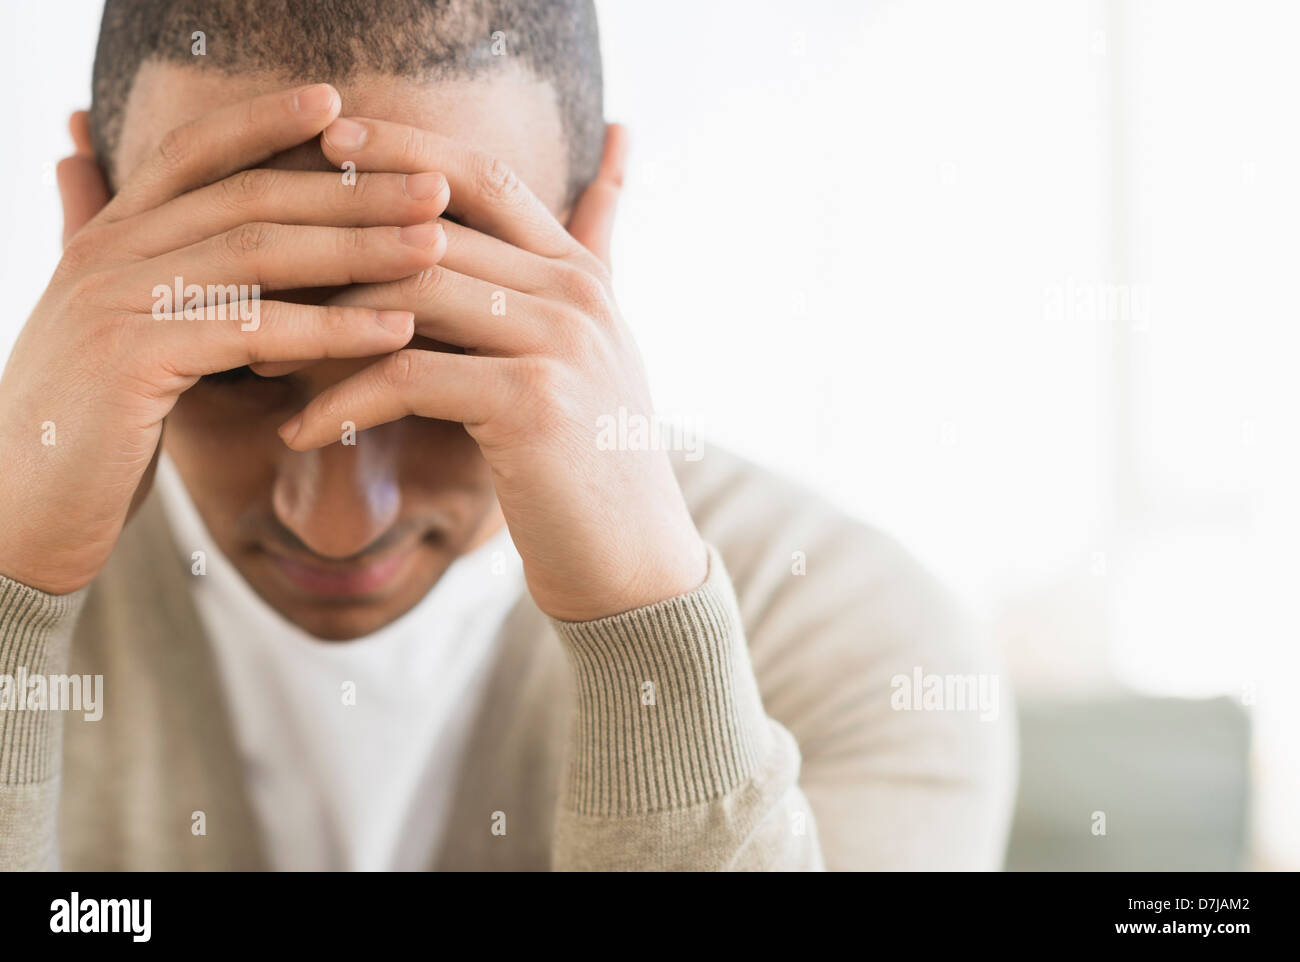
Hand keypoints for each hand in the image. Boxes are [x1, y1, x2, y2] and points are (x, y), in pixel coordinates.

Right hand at [0, 85, 448, 593]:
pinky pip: (252, 331)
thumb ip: (101, 236)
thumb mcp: (99, 319)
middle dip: (349, 189)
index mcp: (108, 237)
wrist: (20, 511)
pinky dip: (331, 328)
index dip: (265, 122)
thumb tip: (78, 152)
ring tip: (435, 247)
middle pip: (248, 197)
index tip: (342, 104)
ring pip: (257, 254)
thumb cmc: (86, 423)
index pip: (193, 153)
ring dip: (358, 248)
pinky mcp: (132, 362)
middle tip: (434, 187)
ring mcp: (115, 302)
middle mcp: (108, 254)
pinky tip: (394, 332)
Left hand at [278, 118, 707, 620]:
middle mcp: (576, 294)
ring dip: (320, 327)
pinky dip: (343, 402)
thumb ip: (593, 250)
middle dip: (332, 247)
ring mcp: (561, 343)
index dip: (405, 146)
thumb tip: (621, 144)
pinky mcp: (533, 402)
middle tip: (252, 272)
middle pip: (432, 227)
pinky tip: (301, 436)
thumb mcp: (593, 345)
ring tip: (260, 359)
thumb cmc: (589, 463)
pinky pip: (408, 377)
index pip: (484, 175)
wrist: (633, 564)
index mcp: (580, 274)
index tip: (327, 139)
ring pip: (412, 294)